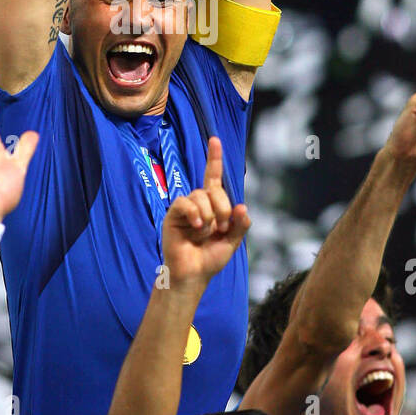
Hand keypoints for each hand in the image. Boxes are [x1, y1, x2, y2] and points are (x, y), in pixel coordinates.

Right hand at [161, 137, 249, 288]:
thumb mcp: (232, 241)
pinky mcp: (173, 215)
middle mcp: (198, 202)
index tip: (215, 140)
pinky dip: (195, 215)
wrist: (193, 274)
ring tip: (205, 233)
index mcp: (212, 205)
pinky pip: (185, 203)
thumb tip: (242, 206)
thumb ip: (240, 224)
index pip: (213, 177)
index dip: (214, 158)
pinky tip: (196, 227)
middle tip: (221, 229)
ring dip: (209, 217)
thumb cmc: (210, 258)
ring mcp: (185, 208)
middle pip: (214, 189)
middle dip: (223, 209)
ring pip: (201, 197)